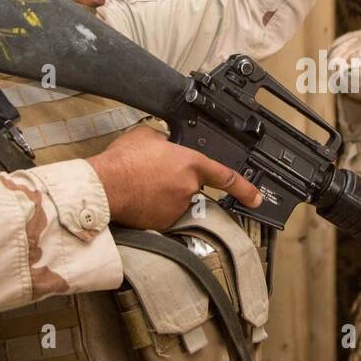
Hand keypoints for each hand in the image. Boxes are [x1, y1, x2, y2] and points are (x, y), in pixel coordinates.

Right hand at [87, 126, 262, 230]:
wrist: (104, 186)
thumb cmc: (124, 160)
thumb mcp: (149, 136)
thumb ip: (167, 140)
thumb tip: (167, 144)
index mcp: (190, 163)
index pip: (226, 177)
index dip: (245, 189)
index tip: (256, 198)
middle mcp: (188, 188)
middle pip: (191, 186)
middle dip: (176, 182)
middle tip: (152, 175)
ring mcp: (176, 208)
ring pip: (175, 200)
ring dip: (163, 194)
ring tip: (140, 184)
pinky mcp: (162, 223)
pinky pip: (162, 214)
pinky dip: (153, 208)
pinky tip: (138, 198)